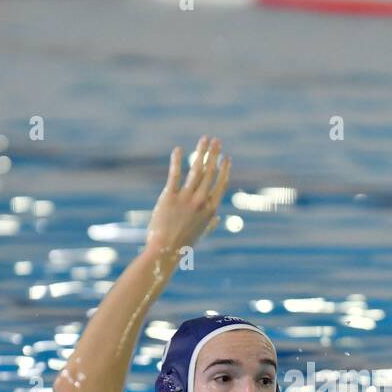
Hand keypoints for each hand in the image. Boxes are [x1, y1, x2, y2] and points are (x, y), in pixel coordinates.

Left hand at [146, 136, 230, 255]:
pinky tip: (179, 150)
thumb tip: (218, 219)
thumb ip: (211, 224)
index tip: (226, 158)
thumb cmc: (184, 245)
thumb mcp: (202, 235)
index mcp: (211, 210)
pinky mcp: (169, 197)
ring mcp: (185, 199)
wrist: (166, 251)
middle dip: (214, 154)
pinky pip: (175, 175)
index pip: (220, 184)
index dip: (224, 169)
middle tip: (217, 140)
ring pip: (196, 171)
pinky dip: (177, 161)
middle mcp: (200, 202)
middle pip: (210, 173)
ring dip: (201, 152)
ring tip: (204, 139)